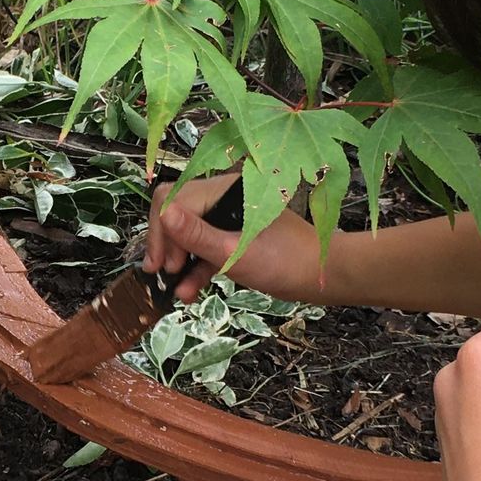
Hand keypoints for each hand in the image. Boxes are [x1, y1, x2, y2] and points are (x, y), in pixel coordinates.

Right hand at [143, 173, 331, 304]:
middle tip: (164, 275)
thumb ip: (197, 234)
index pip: (173, 199)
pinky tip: (188, 290)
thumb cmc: (283, 262)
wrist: (320, 277)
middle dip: (167, 246)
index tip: (160, 264)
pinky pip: (205, 247)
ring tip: (175, 289)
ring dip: (179, 261)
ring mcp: (228, 217)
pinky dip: (195, 267)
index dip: (161, 231)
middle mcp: (223, 197)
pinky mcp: (232, 236)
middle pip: (177, 213)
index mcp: (225, 190)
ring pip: (188, 233)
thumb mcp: (234, 252)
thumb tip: (163, 213)